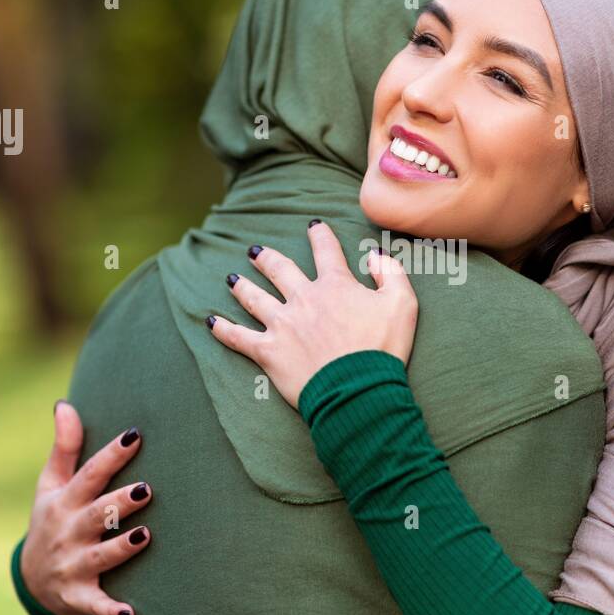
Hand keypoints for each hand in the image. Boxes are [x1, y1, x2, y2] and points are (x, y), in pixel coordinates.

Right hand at [20, 401, 153, 614]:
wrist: (32, 580)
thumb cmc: (53, 519)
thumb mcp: (50, 485)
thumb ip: (64, 447)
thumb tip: (64, 404)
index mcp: (65, 502)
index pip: (89, 475)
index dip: (111, 455)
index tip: (136, 435)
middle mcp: (69, 532)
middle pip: (97, 515)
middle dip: (120, 503)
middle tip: (147, 489)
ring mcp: (72, 565)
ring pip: (100, 557)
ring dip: (121, 549)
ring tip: (145, 537)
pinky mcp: (77, 596)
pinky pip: (94, 605)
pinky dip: (109, 610)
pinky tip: (131, 613)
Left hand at [208, 221, 417, 408]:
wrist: (358, 389)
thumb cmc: (383, 348)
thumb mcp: (403, 304)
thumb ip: (391, 273)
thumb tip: (375, 255)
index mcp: (335, 286)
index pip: (326, 251)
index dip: (319, 235)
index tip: (313, 225)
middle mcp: (304, 299)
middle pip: (280, 271)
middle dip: (267, 258)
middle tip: (255, 251)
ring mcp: (282, 325)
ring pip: (254, 298)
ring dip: (242, 286)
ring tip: (232, 278)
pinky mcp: (268, 352)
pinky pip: (238, 337)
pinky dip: (223, 329)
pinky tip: (210, 322)